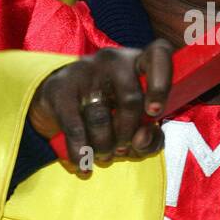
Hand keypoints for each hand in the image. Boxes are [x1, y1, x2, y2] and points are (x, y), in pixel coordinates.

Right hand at [28, 40, 173, 171]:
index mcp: (139, 62)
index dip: (161, 84)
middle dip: (128, 134)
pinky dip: (81, 152)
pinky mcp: (61, 88)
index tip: (155, 112)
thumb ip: (151, 137)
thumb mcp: (136, 125)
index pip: (159, 54)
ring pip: (101, 117)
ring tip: (104, 155)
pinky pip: (75, 127)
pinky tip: (83, 165)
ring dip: (104, 146)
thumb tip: (141, 139)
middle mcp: (114, 59)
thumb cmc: (110, 112)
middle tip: (122, 149)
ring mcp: (86, 70)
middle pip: (130, 100)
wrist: (58, 99)